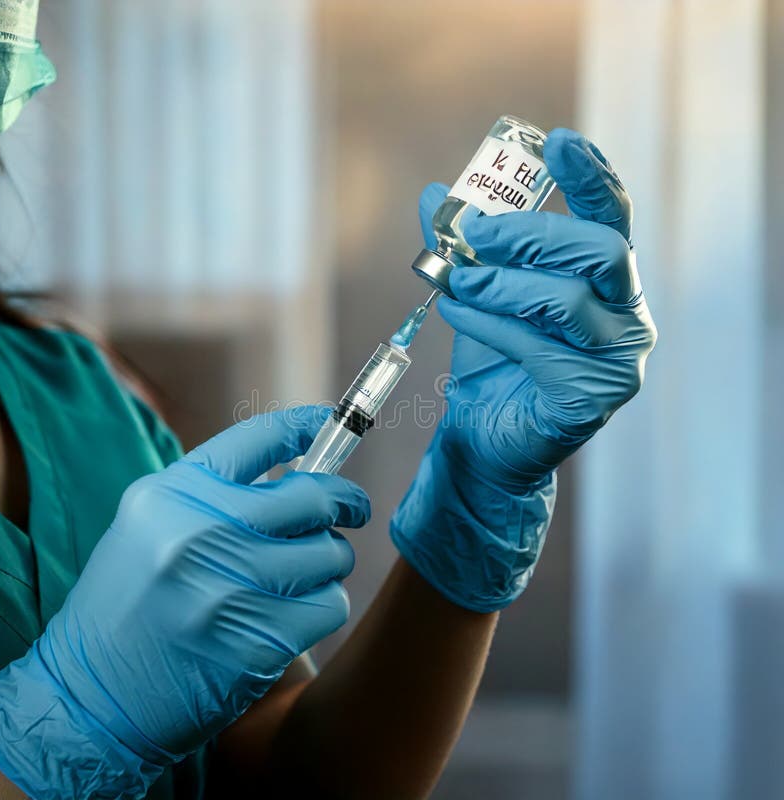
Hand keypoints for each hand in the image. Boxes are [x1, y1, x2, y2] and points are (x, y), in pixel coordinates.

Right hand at [0, 406, 369, 798]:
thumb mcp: (152, 525)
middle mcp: (202, 535)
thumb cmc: (127, 601)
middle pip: (314, 498)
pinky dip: (323, 605)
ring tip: (302, 572)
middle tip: (350, 510)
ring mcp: (231, 592)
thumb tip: (304, 471)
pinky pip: (330, 605)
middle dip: (344, 502)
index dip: (304, 425)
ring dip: (328, 562)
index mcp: (174, 495)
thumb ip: (216, 494)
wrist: (89, 697)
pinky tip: (294, 610)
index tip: (327, 425)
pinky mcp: (258, 643)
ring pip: (331, 555)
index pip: (259, 438)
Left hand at [391, 128, 656, 612]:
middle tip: (472, 233)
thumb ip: (462, 249)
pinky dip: (488, 324)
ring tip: (456, 281)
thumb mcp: (478, 294)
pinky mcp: (589, 398)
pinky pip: (536, 345)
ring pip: (565, 299)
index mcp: (609, 285)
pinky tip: (457, 315)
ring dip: (500, 282)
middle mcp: (627, 318)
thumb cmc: (494, 361)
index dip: (592, 177)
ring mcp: (617, 362)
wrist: (485, 439)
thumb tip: (429, 195)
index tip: (557, 142)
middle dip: (529, 234)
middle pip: (600, 251)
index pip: (614, 219)